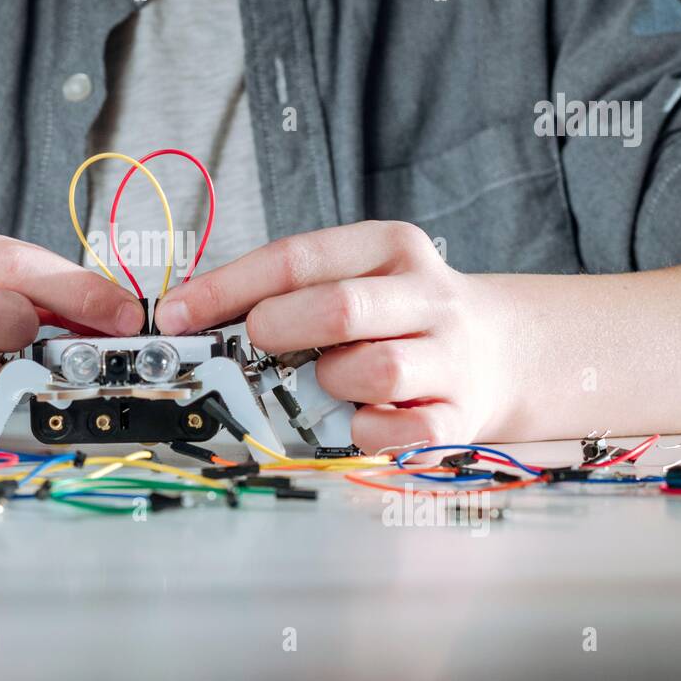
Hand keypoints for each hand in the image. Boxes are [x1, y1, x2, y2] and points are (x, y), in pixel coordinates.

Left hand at [154, 221, 516, 450]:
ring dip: (330, 384)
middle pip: (338, 309)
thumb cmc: (401, 314)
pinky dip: (367, 432)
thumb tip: (193, 318)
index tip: (176, 314)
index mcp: (389, 248)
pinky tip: (360, 420)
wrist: (503, 348)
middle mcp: (426, 295)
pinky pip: (403, 432)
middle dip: (277, 332)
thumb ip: (289, 291)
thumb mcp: (357, 276)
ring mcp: (449, 355)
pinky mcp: (460, 414)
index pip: (297, 258)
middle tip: (255, 347)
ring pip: (374, 371)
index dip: (226, 288)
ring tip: (328, 381)